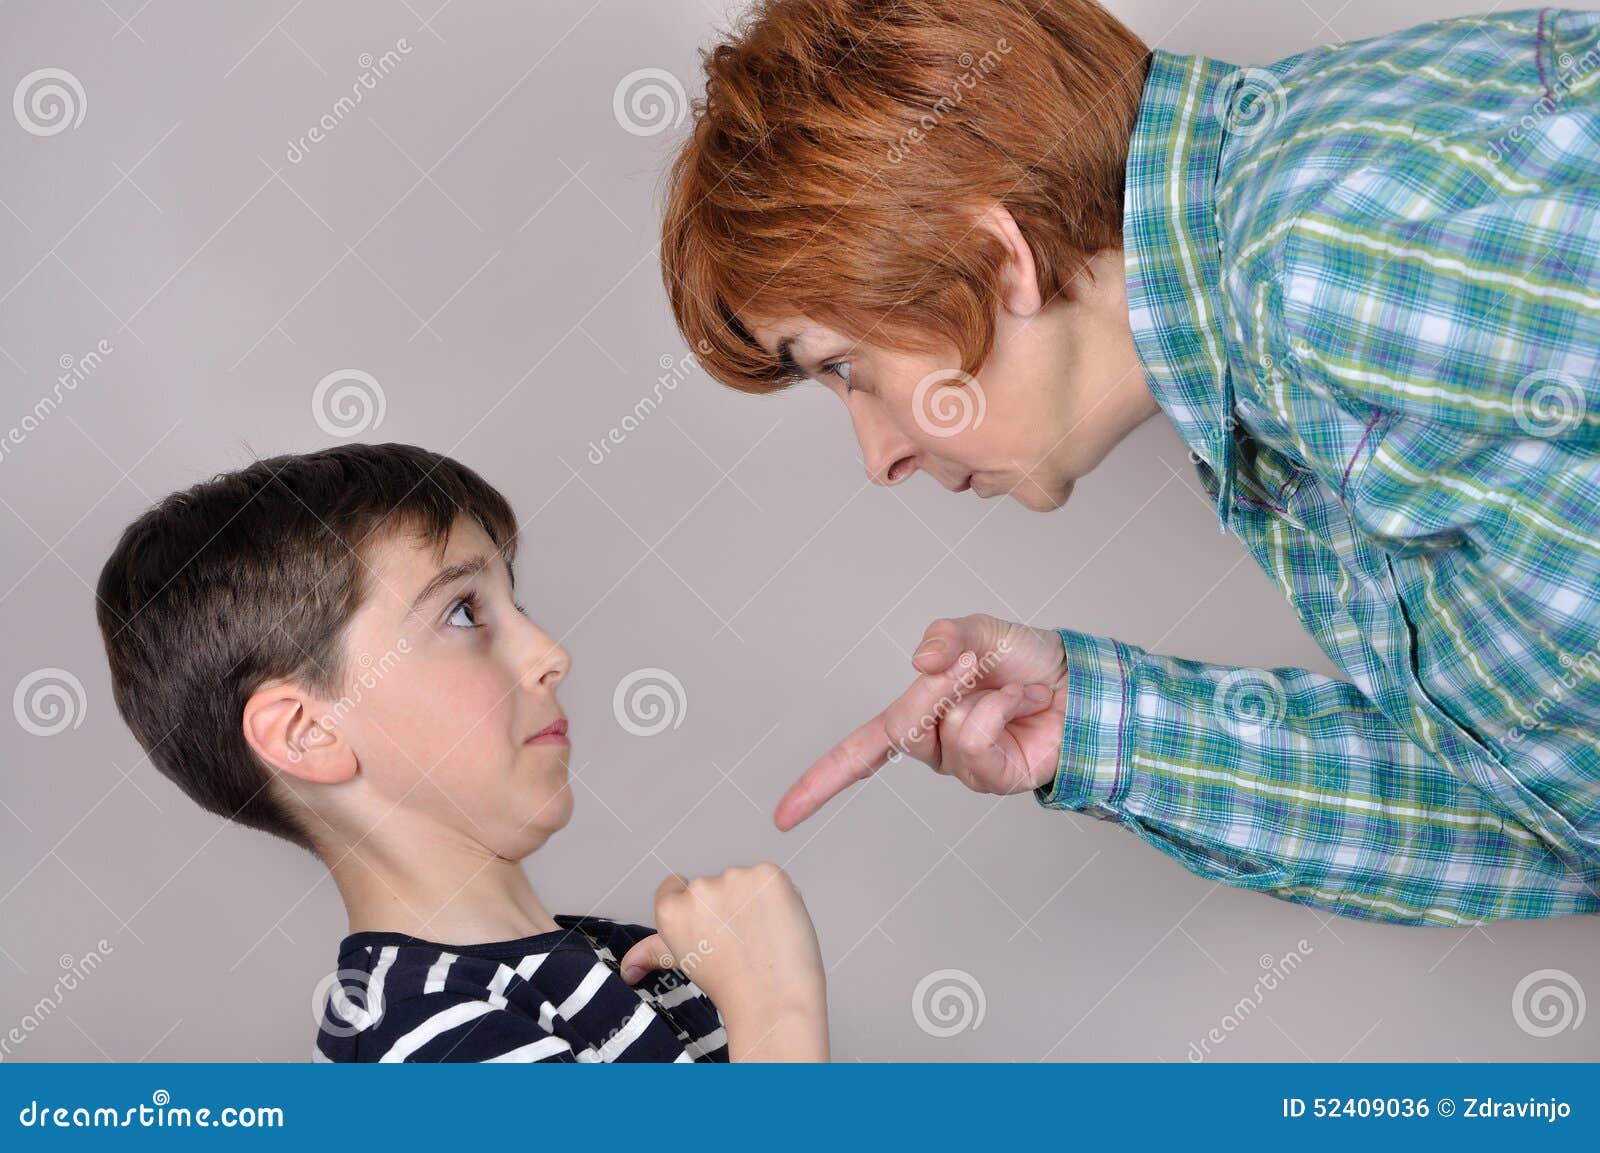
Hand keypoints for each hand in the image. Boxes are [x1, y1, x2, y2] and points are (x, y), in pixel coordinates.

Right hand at [620, 863, 827, 1060]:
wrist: (772, 999)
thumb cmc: (730, 986)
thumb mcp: (685, 964)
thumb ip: (654, 953)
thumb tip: (627, 968)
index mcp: (671, 909)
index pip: (676, 887)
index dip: (697, 908)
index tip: (710, 928)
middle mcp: (699, 888)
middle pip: (714, 885)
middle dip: (727, 905)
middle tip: (741, 940)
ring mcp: (735, 878)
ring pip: (744, 881)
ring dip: (754, 899)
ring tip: (763, 936)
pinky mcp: (768, 875)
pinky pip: (771, 879)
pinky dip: (779, 897)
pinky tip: (780, 923)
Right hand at [775, 613, 1069, 829]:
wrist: (1080, 681)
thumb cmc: (1027, 660)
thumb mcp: (980, 632)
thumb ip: (948, 637)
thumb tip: (921, 662)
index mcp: (916, 717)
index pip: (857, 754)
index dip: (819, 784)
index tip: (782, 815)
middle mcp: (933, 746)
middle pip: (903, 726)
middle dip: (936, 690)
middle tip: (973, 666)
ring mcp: (963, 766)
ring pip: (947, 731)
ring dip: (983, 696)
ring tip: (1014, 688)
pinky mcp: (995, 778)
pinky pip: (979, 741)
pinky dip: (1002, 710)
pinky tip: (1026, 703)